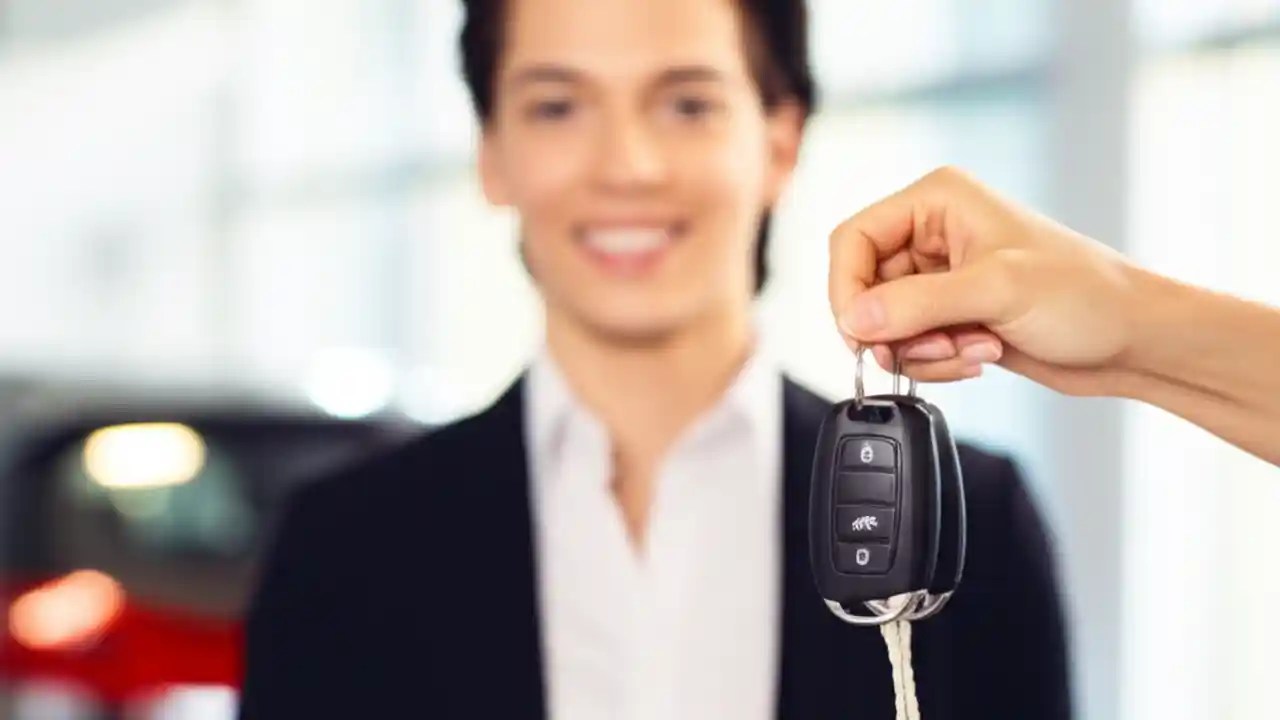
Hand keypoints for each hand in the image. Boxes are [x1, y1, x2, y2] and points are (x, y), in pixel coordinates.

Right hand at [828, 167, 1140, 395]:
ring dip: (922, 350)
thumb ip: (916, 304)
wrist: (1131, 339)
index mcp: (937, 201)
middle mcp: (932, 234)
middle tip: (929, 348)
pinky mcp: (951, 315)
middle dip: (895, 329)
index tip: (861, 333)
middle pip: (864, 288)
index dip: (847, 289)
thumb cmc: (1085, 294)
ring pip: (884, 324)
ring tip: (973, 347)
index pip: (853, 240)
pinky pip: (910, 345)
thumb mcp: (995, 290)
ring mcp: (940, 278)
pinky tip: (981, 353)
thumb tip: (853, 320)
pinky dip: (935, 361)